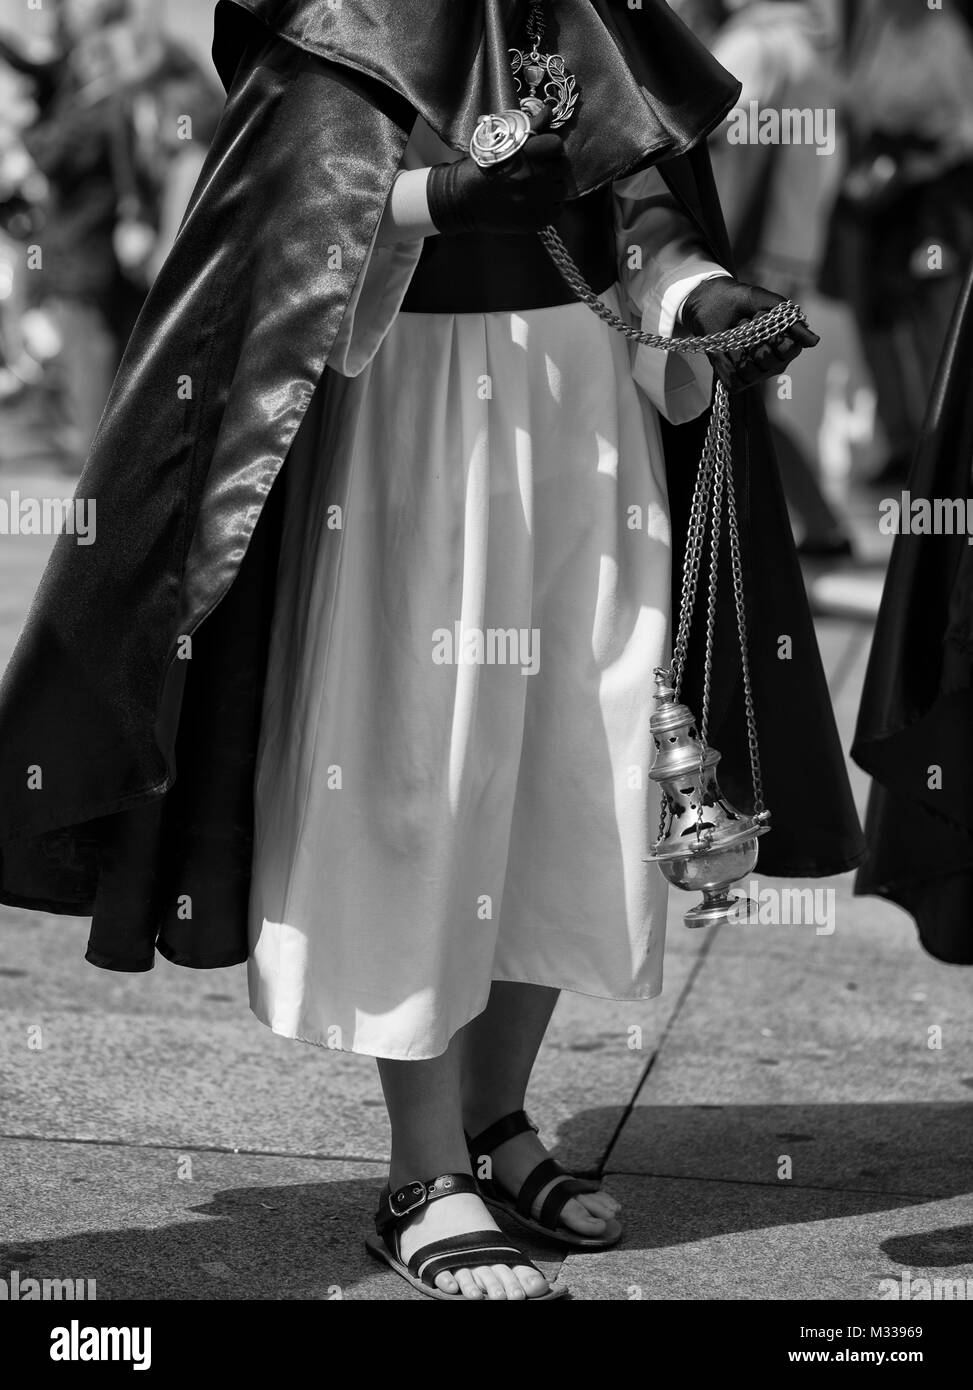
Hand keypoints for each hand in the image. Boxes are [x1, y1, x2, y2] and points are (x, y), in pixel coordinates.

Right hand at [426, 130, 569, 236]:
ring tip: (534, 189)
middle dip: (553, 168)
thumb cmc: (482, 166)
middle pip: (563, 167)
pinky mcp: (538, 219)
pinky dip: (549, 207)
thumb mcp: (501, 139)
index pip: (557, 144)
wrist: (462, 199)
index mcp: (529, 151)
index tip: (540, 154)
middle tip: (537, 172)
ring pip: (562, 190)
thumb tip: (548, 110)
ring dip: (552, 188)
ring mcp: (539, 199)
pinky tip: (533, 203)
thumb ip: (530, 126)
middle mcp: (537, 174)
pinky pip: (556, 210)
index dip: (550, 148)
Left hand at [680, 278, 819, 392]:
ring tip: (733, 334)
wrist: (712, 302)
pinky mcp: (735, 382)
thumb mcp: (769, 304)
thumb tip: (815, 341)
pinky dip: (726, 362)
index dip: (773, 333)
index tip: (762, 315)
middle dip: (753, 339)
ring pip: (750, 372)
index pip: (788, 350)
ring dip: (738, 348)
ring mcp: (755, 375)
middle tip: (745, 323)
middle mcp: (774, 364)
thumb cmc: (743, 301)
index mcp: (787, 346)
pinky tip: (725, 348)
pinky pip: (734, 379)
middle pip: (769, 362)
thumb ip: (792, 322)